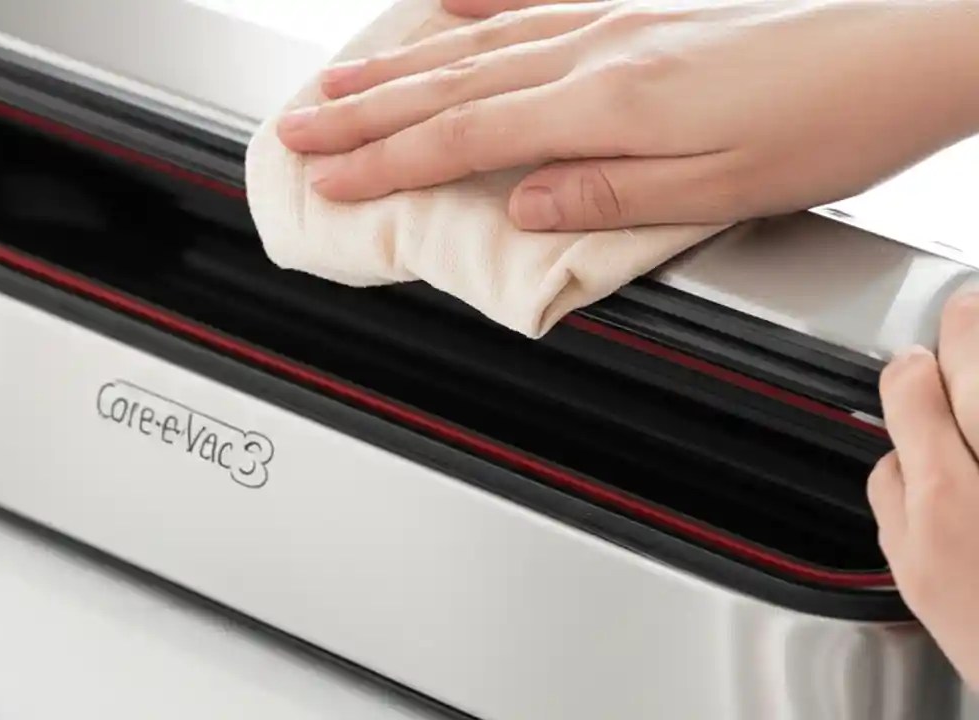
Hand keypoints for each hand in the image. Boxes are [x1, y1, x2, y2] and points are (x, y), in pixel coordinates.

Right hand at [277, 0, 978, 230]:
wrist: (916, 37)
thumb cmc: (833, 117)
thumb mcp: (724, 188)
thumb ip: (609, 196)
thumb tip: (522, 206)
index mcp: (609, 104)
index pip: (466, 138)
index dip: (386, 161)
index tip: (327, 178)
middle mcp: (599, 49)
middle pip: (450, 85)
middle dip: (362, 111)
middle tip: (296, 127)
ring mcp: (615, 18)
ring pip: (478, 41)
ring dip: (398, 62)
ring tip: (337, 77)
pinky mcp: (641, 7)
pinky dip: (476, 3)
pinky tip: (443, 4)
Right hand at [871, 291, 978, 689]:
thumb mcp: (915, 573)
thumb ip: (890, 498)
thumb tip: (895, 448)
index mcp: (946, 486)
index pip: (910, 379)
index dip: (908, 371)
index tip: (914, 375)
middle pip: (974, 336)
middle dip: (963, 328)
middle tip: (962, 324)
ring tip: (973, 364)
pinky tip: (976, 425)